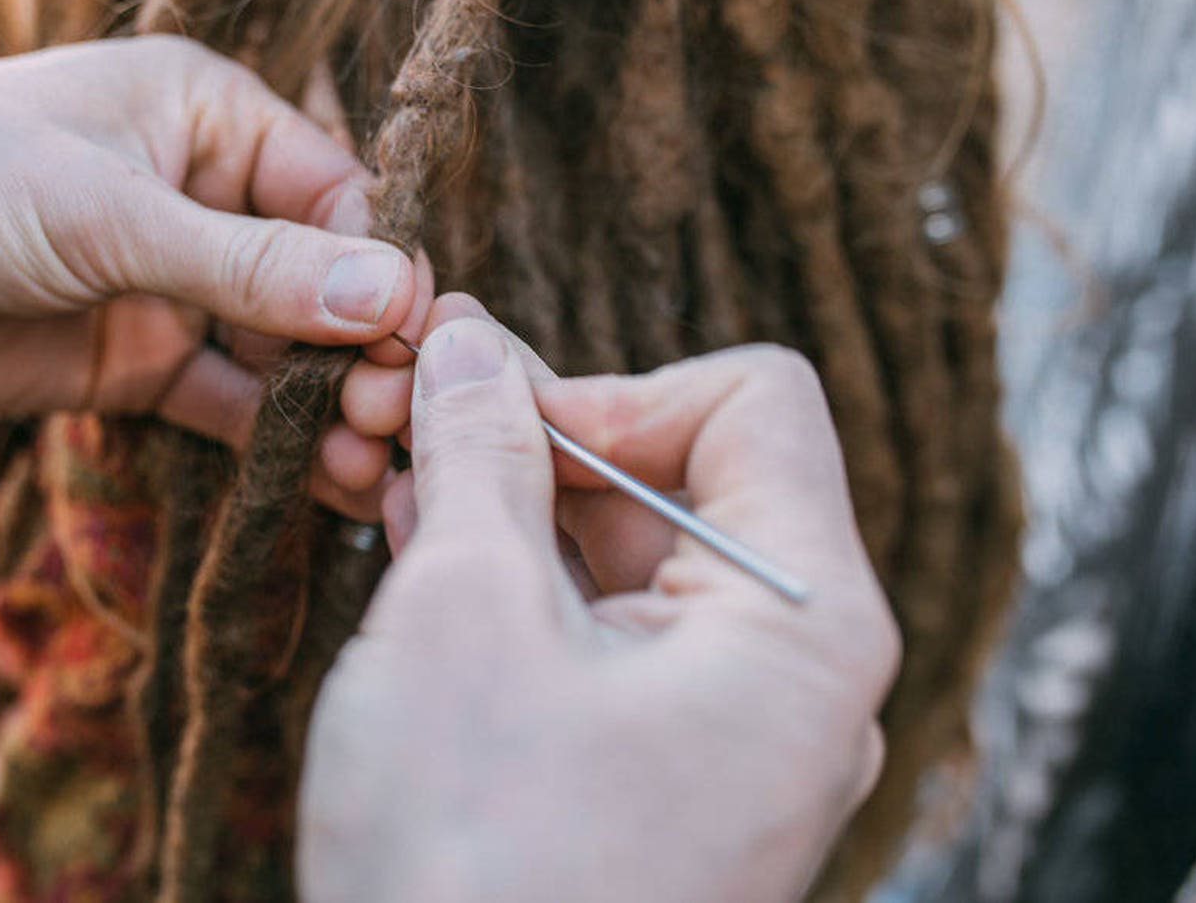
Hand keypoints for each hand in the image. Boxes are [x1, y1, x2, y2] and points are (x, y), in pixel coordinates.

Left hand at [0, 37, 430, 511]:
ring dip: (333, 408)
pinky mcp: (140, 363)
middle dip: (366, 350)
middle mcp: (209, 201)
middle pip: (326, 282)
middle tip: (393, 417)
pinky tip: (328, 482)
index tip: (413, 345)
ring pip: (287, 353)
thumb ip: (248, 264)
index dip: (383, 271)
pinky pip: (233, 405)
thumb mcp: (105, 214)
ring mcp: (176, 289)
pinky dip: (278, 443)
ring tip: (378, 470)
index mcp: (212, 121)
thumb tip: (393, 294)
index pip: (340, 198)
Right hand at [301, 304, 899, 902]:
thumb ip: (480, 454)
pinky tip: (423, 563)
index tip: (492, 420)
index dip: (611, 385)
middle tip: (406, 419)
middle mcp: (792, 675)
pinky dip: (522, 591)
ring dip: (514, 513)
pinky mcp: (666, 781)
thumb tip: (468, 344)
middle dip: (538, 441)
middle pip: (683, 477)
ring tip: (392, 486)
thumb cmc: (475, 857)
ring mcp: (730, 736)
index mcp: (803, 619)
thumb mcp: (466, 613)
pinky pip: (606, 642)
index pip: (747, 400)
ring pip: (630, 561)